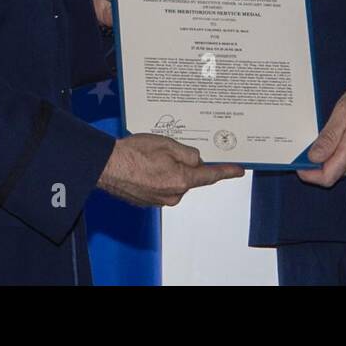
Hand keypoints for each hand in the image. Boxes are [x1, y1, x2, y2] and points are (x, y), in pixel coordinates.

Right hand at [97, 134, 244, 206]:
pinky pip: (159, 187)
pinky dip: (156, 177)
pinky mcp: (146, 201)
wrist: (106, 166)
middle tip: (168, 149)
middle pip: (189, 178)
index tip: (239, 170)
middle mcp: (173, 195)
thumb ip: (187, 154)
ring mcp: (159, 200)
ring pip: (173, 182)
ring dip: (168, 170)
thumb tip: (196, 160)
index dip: (226, 172)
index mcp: (182, 180)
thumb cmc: (135, 153)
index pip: (210, 176)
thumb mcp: (167, 144)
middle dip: (184, 165)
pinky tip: (144, 166)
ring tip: (150, 156)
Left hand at [297, 81, 345, 186]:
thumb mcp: (345, 110)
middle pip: (331, 174)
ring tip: (319, 139)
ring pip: (339, 169)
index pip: (327, 178)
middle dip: (315, 165)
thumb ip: (330, 136)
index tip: (297, 162)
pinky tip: (334, 139)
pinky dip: (337, 155)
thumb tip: (313, 157)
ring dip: (326, 159)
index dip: (308, 174)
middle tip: (304, 146)